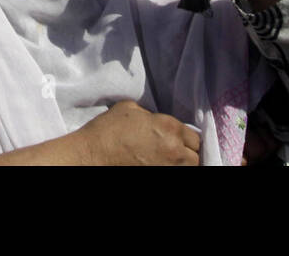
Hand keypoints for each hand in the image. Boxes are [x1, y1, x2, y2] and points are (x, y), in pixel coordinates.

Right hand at [79, 100, 200, 164]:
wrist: (92, 156)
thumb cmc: (108, 130)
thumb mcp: (129, 109)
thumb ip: (150, 115)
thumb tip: (155, 121)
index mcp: (169, 128)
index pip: (195, 137)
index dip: (187, 138)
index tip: (179, 139)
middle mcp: (174, 151)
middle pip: (196, 156)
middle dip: (188, 152)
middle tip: (174, 151)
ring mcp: (168, 169)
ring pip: (190, 168)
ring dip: (182, 164)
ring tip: (168, 160)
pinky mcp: (160, 179)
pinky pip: (175, 174)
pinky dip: (171, 169)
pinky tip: (159, 165)